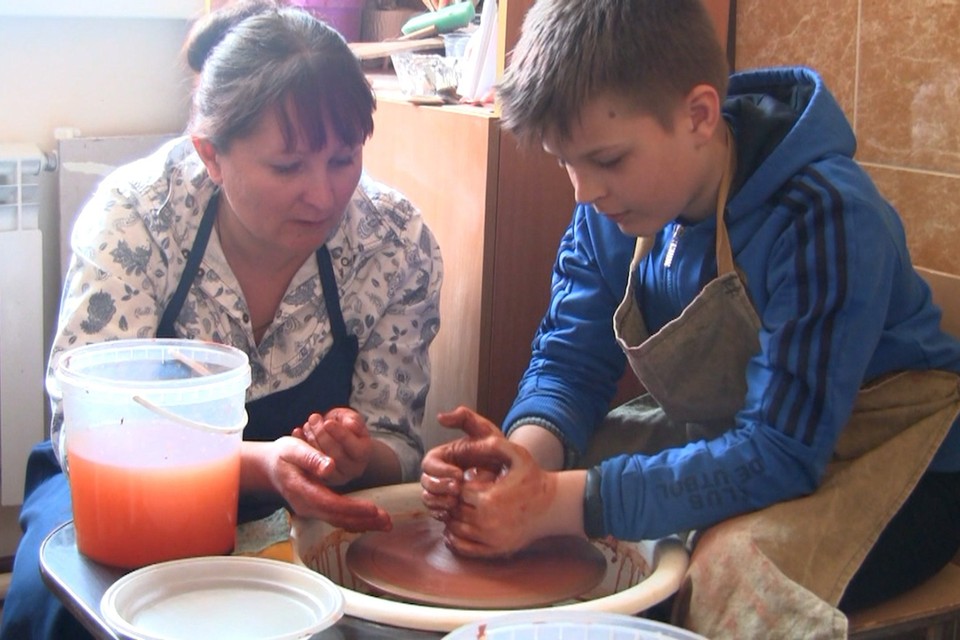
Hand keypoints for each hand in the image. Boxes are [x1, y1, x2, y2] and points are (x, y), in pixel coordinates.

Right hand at [263, 436, 390, 531]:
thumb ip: (311, 458)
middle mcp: (305, 505)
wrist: (270, 466)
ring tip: (385, 524)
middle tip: (387, 521)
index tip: (372, 508)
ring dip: (363, 524)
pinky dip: (356, 521)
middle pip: (336, 517)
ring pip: (338, 521)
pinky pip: (337, 519)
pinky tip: (372, 522)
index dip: (351, 508)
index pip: (328, 503)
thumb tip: (330, 467)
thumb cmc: (283, 455)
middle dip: (363, 520)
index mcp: (300, 489)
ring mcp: (311, 510)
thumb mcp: (293, 448)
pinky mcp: (317, 509)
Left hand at [292, 407, 371, 486]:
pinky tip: (298, 433)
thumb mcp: (350, 418)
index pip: (355, 448)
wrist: (337, 441)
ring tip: (307, 425)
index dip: (340, 434)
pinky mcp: (323, 479)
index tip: (327, 422)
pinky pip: (310, 466)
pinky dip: (302, 448)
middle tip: (314, 418)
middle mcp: (354, 469)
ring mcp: (338, 477)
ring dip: (312, 441)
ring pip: (322, 462)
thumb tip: (351, 425)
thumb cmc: (345, 426)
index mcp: (364, 454)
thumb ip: (352, 419)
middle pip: (337, 455)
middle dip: (322, 434)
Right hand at [420, 405, 504, 518]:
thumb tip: (440, 417)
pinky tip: (453, 513)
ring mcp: (441, 491)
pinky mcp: (446, 505)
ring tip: (457, 502)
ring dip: (439, 502)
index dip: (440, 471)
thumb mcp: (483, 431)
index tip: (459, 475)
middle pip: (425, 483)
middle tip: (458, 490)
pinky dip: (440, 513)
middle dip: (439, 487)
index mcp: (442, 457)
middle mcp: (438, 474)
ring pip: (428, 498)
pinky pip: (435, 512)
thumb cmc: (494, 449)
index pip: (429, 464)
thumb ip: (465, 419)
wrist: (509, 472)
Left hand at [420, 406, 558, 557]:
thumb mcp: (518, 454)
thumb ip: (493, 444)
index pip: (457, 493)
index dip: (457, 485)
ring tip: (461, 507)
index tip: (464, 481)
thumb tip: (468, 444)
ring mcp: (491, 539)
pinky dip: (455, 539)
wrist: (554, 506)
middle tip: (460, 494)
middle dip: (454, 502)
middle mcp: (487, 522)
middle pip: (454, 512)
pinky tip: (459, 526)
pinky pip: (464, 548)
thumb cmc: (534, 478)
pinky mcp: (495, 550)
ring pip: (455, 531)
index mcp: (489, 499)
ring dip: (453, 519)